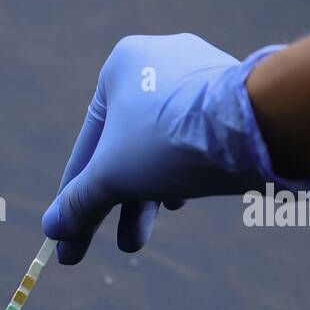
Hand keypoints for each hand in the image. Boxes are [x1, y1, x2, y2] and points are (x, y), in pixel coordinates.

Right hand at [41, 34, 309, 263]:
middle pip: (126, 149)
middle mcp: (159, 61)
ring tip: (136, 243)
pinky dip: (179, 176)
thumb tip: (52, 231)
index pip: (89, 142)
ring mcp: (200, 77)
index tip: (67, 235)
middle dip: (115, 206)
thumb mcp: (111, 177)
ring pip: (160, 149)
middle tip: (103, 248)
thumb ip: (79, 202)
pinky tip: (179, 203)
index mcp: (121, 65)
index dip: (75, 195)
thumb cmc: (170, 142)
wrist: (257, 127)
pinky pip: (193, 143)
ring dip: (145, 200)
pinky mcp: (233, 98)